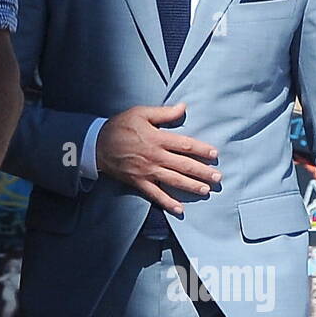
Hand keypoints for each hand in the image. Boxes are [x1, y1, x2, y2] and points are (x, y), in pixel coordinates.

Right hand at [96, 102, 221, 214]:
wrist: (97, 145)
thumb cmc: (120, 126)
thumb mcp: (141, 113)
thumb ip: (164, 113)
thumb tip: (184, 107)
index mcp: (157, 138)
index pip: (185, 145)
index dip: (201, 150)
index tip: (215, 154)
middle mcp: (155, 157)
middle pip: (183, 165)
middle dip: (202, 172)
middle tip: (218, 177)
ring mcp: (147, 171)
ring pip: (174, 180)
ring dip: (191, 186)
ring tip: (207, 190)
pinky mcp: (139, 182)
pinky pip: (155, 195)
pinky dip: (168, 203)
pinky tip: (180, 209)